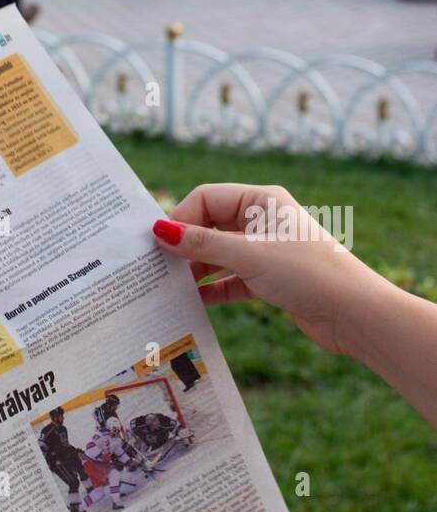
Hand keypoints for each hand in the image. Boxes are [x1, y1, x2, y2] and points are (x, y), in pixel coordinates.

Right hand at [152, 183, 384, 355]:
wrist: (356, 313)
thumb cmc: (308, 272)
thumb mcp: (249, 255)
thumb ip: (203, 243)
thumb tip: (159, 230)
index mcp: (261, 200)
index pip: (207, 198)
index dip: (181, 217)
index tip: (158, 243)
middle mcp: (263, 220)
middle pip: (211, 225)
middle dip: (185, 243)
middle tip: (156, 265)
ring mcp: (267, 250)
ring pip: (220, 253)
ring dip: (197, 268)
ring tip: (170, 285)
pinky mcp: (271, 279)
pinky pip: (233, 279)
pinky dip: (214, 288)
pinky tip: (195, 301)